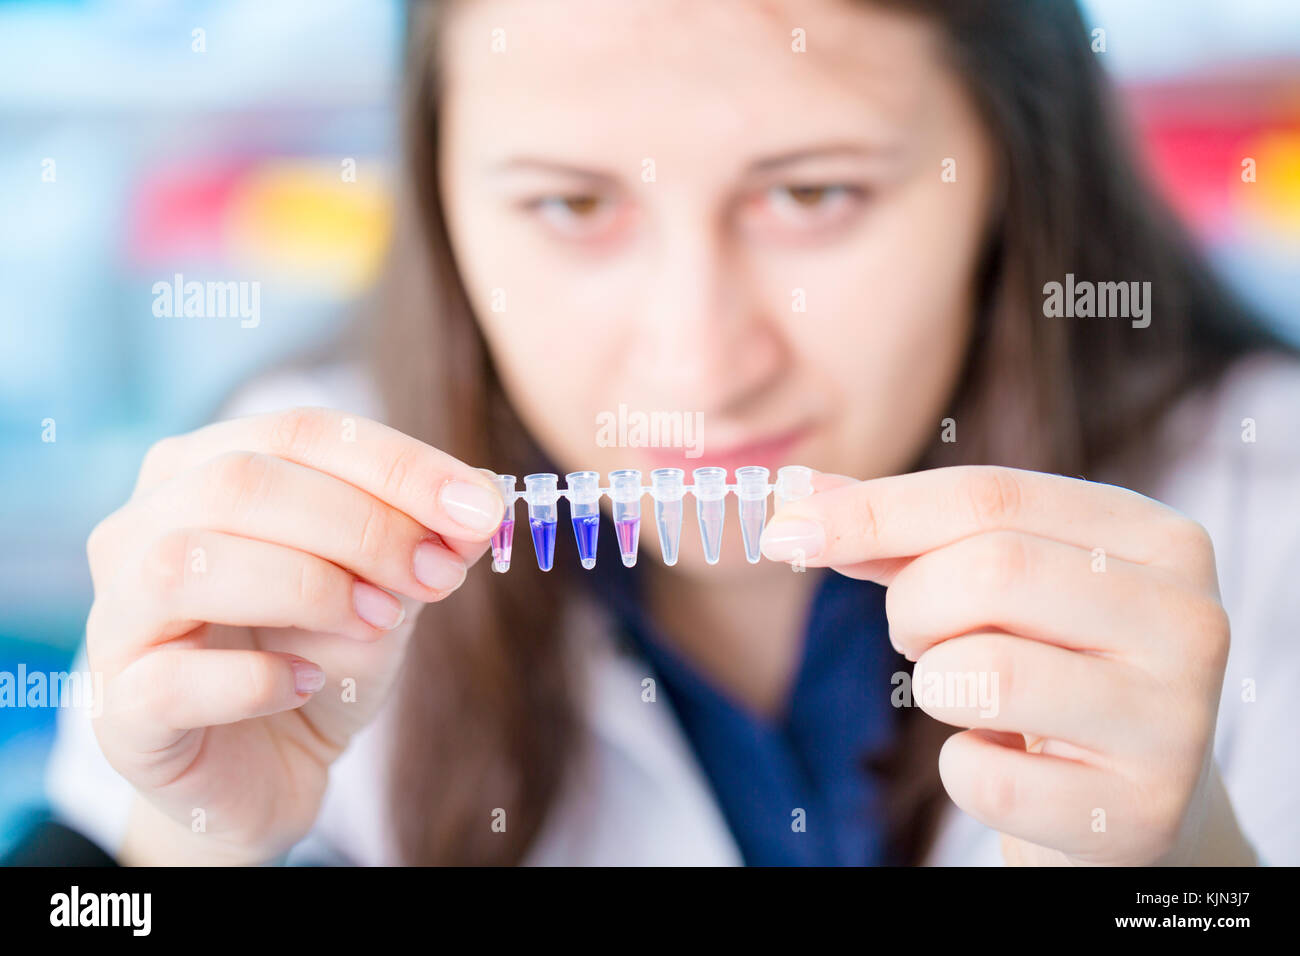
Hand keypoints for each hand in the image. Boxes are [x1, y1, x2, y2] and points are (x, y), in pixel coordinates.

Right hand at [85, 407, 503, 863]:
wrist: (271, 769)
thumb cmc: (318, 656)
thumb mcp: (388, 587)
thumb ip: (425, 539)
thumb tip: (484, 499)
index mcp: (204, 470)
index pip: (300, 432)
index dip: (399, 466)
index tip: (480, 510)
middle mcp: (141, 527)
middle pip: (241, 483)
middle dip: (361, 526)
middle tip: (437, 576)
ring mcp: (116, 616)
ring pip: (186, 563)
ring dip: (308, 587)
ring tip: (378, 622)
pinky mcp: (119, 710)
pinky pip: (172, 680)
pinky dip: (256, 679)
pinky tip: (306, 682)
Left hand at [760, 465, 1254, 864]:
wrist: (1127, 802)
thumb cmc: (1046, 667)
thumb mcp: (992, 588)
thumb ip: (900, 536)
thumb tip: (794, 497)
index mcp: (1150, 537)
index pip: (991, 494)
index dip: (874, 510)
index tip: (786, 529)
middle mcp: (1185, 617)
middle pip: (990, 570)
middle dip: (914, 607)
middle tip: (918, 637)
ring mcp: (1175, 720)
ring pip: (984, 672)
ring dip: (935, 685)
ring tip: (969, 696)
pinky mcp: (1142, 810)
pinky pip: (984, 777)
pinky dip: (962, 769)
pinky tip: (1005, 762)